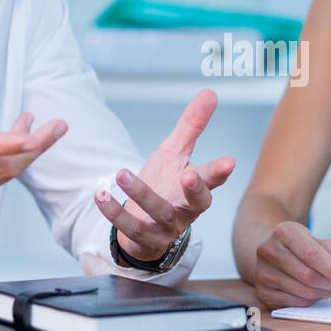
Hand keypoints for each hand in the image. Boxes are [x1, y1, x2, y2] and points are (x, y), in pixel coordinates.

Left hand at [94, 89, 235, 261]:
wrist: (145, 225)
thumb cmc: (165, 186)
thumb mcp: (176, 153)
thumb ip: (192, 126)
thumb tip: (210, 92)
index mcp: (198, 188)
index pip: (213, 179)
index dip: (220, 171)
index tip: (229, 162)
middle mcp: (187, 210)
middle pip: (197, 203)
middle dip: (195, 190)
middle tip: (189, 175)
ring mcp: (167, 227)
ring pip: (159, 212)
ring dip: (141, 193)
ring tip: (122, 173)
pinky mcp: (144, 238)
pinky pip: (129, 227)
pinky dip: (114, 212)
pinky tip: (101, 195)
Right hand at [252, 220, 330, 308]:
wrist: (274, 251)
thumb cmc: (299, 247)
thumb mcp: (318, 240)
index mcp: (284, 232)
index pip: (311, 253)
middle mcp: (269, 250)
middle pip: (308, 275)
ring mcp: (263, 272)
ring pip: (303, 291)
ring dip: (323, 292)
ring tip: (330, 286)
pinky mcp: (263, 292)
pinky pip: (295, 303)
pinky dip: (311, 300)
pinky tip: (315, 291)